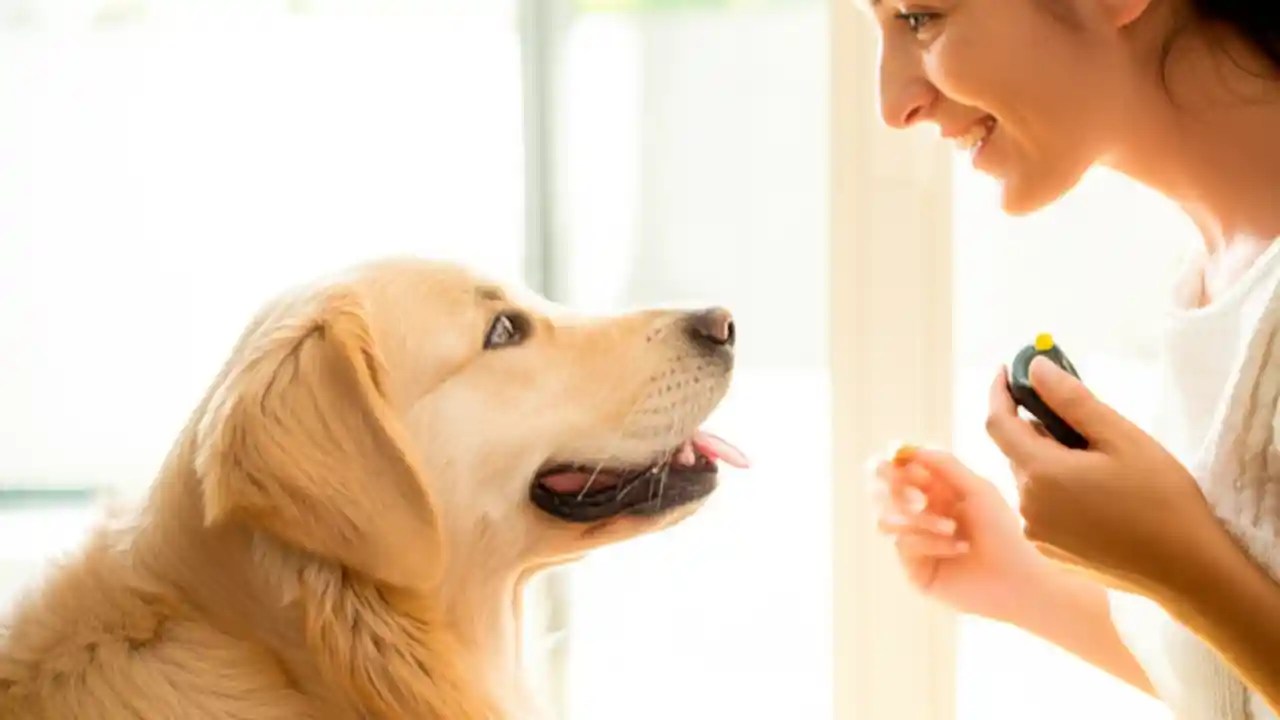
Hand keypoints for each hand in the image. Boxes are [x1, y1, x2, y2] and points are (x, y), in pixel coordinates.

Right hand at [870, 445, 1051, 621]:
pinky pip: (903, 545)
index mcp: (929, 492)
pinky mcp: (912, 568)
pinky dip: (931, 542)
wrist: (1014, 575)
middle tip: (918, 499)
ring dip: (919, 520)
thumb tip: (908, 448)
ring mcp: (911, 542)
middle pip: (879, 494)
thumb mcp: (977, 489)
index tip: (894, 458)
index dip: (888, 464)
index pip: (894, 472)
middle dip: (896, 492)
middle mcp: (915, 515)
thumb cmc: (1001, 530)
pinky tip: (958, 548)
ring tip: (951, 528)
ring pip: (885, 519)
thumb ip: (945, 465)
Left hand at [985, 356, 1224, 594]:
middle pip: (1017, 452)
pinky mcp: (1050, 553)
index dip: (1000, 393)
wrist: (1187, 570)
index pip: (998, 423)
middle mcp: (1026, 506)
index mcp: (1039, 474)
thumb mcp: (1121, 437)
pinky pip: (1042, 509)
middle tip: (1077, 418)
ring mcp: (1036, 534)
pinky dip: (1056, 492)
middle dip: (1037, 428)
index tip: (1008, 370)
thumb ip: (1071, 400)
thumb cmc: (1161, 498)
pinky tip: (1096, 495)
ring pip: (1030, 480)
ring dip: (1049, 461)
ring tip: (1097, 461)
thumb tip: (1035, 368)